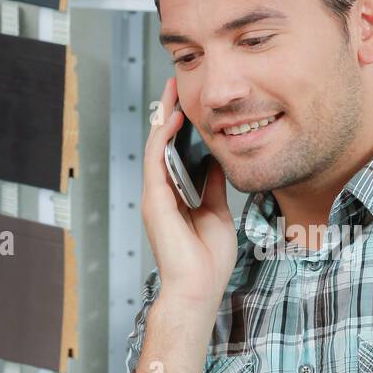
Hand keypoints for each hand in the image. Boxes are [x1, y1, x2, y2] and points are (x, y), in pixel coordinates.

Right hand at [142, 77, 236, 311]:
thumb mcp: (217, 212)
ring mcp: (155, 197)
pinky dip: (163, 138)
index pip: (174, 153)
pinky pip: (156, 161)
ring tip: (172, 90)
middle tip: (175, 84)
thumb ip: (213, 186)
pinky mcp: (154, 201)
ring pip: (155, 147)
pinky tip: (173, 119)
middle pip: (162, 144)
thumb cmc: (207, 261)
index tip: (188, 101)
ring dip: (163, 117)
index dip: (179, 126)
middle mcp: (161, 193)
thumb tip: (217, 159)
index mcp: (175, 197)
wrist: (198, 288)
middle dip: (168, 113)